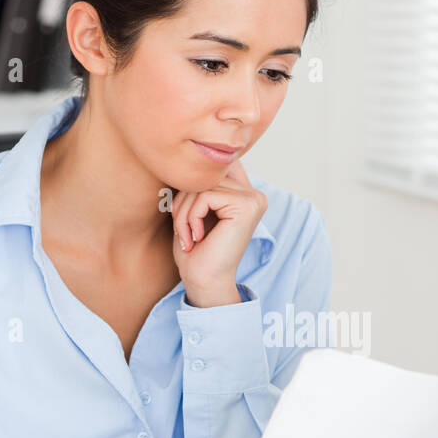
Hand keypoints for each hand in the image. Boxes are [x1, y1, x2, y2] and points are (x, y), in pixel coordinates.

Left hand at [171, 159, 267, 304]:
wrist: (203, 281)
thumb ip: (198, 183)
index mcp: (245, 193)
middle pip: (204, 175)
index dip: (191, 186)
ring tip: (187, 236)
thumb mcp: (193, 208)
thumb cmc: (196, 250)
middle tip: (183, 230)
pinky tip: (196, 237)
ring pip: (202, 185)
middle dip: (183, 201)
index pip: (212, 169)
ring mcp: (254, 199)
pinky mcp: (246, 206)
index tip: (184, 214)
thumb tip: (189, 155)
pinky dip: (191, 216)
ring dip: (184, 212)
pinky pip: (205, 196)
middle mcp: (255, 194)